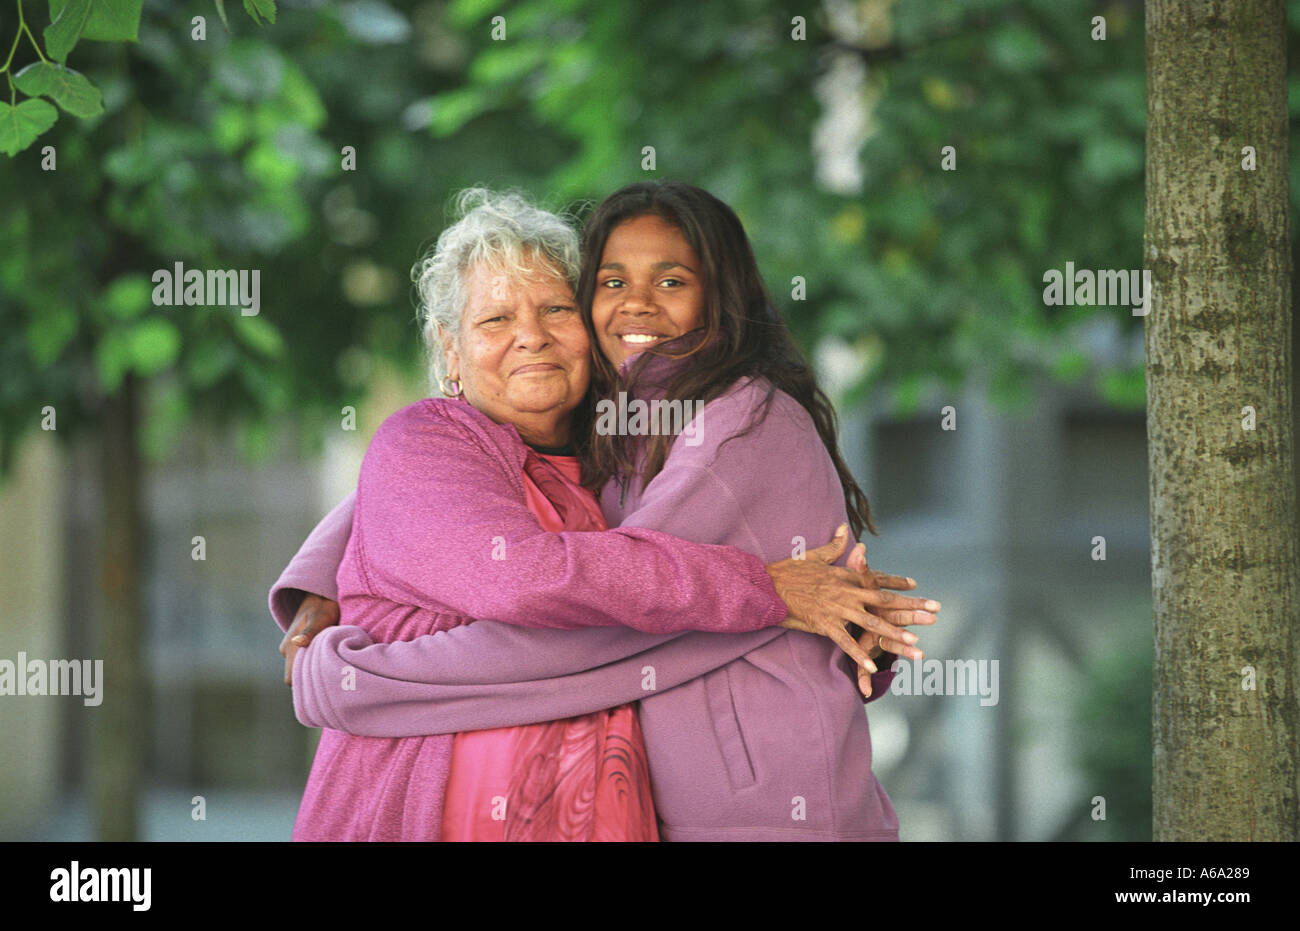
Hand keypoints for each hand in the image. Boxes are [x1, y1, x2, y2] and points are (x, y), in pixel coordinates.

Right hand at [279, 594, 340, 684]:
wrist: (321, 592)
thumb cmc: (323, 606)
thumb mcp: (320, 617)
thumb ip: (310, 631)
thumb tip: (298, 642)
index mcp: (290, 647)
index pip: (291, 679)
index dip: (303, 685)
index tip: (320, 685)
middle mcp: (288, 649)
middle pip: (295, 676)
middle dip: (309, 680)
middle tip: (330, 680)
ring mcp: (294, 646)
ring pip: (301, 668)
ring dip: (312, 671)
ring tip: (331, 670)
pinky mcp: (301, 643)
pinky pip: (305, 660)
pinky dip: (314, 663)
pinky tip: (329, 661)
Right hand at [768, 525, 939, 687]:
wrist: (767, 586)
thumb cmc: (788, 571)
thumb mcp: (814, 554)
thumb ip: (834, 545)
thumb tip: (845, 529)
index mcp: (844, 576)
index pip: (876, 579)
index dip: (897, 582)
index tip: (916, 585)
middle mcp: (845, 591)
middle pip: (884, 601)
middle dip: (911, 608)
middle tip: (934, 612)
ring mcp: (836, 608)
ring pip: (871, 622)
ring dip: (894, 633)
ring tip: (914, 642)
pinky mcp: (823, 624)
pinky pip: (845, 642)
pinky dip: (859, 655)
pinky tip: (873, 667)